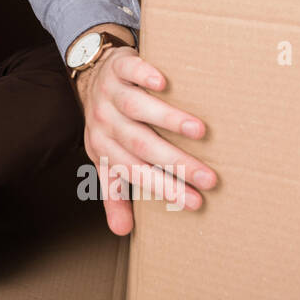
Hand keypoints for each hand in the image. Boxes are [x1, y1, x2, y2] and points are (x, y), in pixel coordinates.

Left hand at [74, 46, 215, 235]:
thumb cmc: (107, 123)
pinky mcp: (119, 66)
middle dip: (175, 163)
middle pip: (140, 144)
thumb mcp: (105, 158)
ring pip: (136, 107)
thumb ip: (114, 192)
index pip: (135, 172)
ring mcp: (111, 92)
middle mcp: (105, 121)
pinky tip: (163, 82)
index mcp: (103, 147)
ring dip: (167, 119)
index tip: (196, 202)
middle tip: (209, 177)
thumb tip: (122, 232)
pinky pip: (131, 70)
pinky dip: (144, 76)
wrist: (91, 74)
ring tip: (199, 131)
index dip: (164, 187)